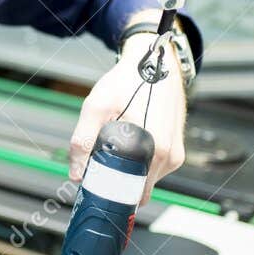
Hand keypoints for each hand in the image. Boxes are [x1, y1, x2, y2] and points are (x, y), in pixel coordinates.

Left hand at [68, 33, 186, 201]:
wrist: (156, 62)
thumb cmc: (127, 82)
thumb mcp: (97, 106)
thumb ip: (83, 141)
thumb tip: (77, 175)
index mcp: (154, 150)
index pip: (129, 192)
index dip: (107, 192)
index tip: (92, 186)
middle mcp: (169, 157)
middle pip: (136, 188)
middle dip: (116, 182)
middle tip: (98, 165)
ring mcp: (175, 156)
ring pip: (145, 180)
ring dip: (128, 171)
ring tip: (116, 146)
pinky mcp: (176, 152)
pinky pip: (153, 169)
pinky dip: (139, 162)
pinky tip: (131, 143)